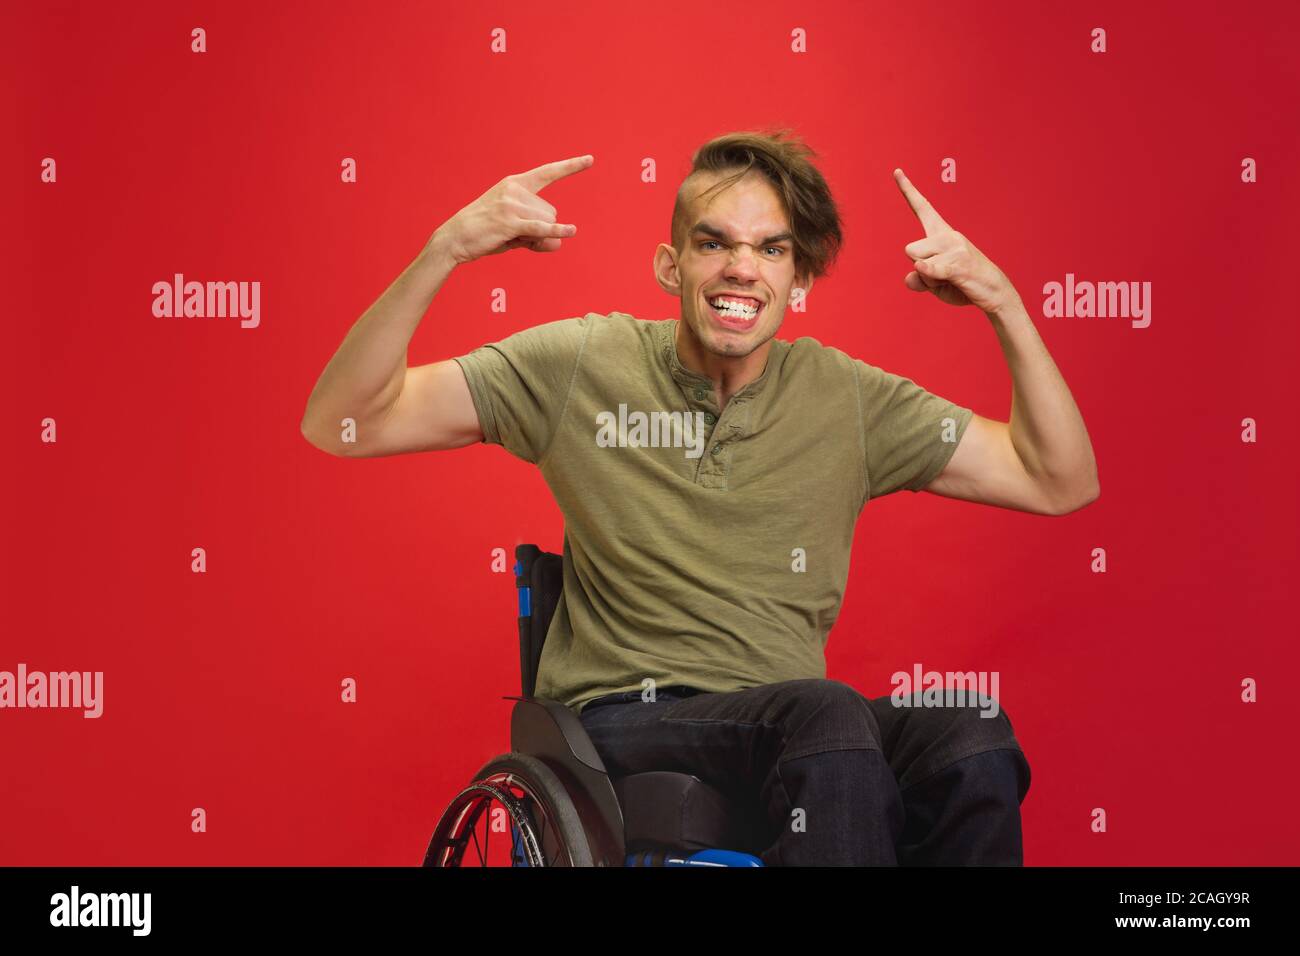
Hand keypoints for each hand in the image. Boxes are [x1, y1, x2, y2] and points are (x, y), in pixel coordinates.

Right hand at [431, 154, 593, 264]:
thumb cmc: (486, 233)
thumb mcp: (514, 229)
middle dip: (542, 228)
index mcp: (515, 184)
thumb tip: (561, 241)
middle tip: (517, 235)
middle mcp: (514, 189)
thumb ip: (539, 234)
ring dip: (537, 237)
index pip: (547, 172)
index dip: (570, 167)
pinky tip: (571, 232)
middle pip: (552, 211)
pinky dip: (556, 232)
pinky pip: (540, 228)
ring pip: (547, 223)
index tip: (591, 159)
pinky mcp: (510, 222)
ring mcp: (512, 205)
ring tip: (511, 238)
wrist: (455, 238)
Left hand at [893, 168, 1017, 313]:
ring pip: (917, 262)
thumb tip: (911, 275)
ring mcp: (955, 248)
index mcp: (941, 233)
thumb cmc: (962, 285)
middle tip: (942, 276)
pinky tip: (926, 269)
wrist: (994, 293)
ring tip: (950, 280)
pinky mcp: (959, 265)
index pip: (922, 208)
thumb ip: (918, 279)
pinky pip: (933, 268)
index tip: (896, 171)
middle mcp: (948, 235)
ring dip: (928, 278)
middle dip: (919, 268)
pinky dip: (928, 272)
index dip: (908, 190)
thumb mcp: (935, 282)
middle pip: (910, 249)